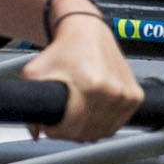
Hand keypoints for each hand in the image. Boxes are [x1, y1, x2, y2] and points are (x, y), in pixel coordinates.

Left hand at [22, 1, 135, 141]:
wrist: (88, 31)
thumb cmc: (64, 49)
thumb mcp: (35, 72)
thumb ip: (29, 103)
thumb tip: (35, 132)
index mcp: (91, 85)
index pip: (72, 128)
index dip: (55, 131)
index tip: (50, 126)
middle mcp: (112, 91)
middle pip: (87, 133)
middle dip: (69, 131)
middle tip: (61, 119)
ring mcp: (126, 95)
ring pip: (103, 132)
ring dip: (87, 130)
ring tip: (76, 114)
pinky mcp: (135, 96)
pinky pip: (117, 124)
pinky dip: (104, 123)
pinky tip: (93, 111)